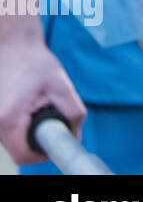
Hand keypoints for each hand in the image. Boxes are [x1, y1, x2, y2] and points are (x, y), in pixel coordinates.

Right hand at [0, 36, 85, 163]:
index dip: (42, 155)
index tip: (56, 143)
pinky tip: (30, 107)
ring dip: (29, 133)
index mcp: (9, 118)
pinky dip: (21, 126)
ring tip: (40, 109)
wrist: (13, 45)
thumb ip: (72, 113)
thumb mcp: (62, 86)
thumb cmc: (36, 63)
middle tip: (53, 122)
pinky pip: (8, 131)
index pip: (22, 155)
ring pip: (11, 141)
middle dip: (37, 142)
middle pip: (17, 150)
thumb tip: (75, 136)